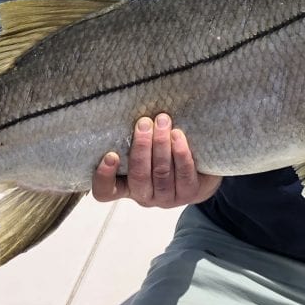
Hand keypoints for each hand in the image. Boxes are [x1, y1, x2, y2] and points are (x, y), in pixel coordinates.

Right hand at [91, 113, 221, 206]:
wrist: (200, 171)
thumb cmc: (164, 153)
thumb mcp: (145, 148)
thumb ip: (133, 138)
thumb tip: (128, 106)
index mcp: (126, 186)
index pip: (105, 192)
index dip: (104, 177)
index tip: (111, 154)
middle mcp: (144, 196)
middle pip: (139, 177)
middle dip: (141, 148)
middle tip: (144, 123)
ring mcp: (167, 198)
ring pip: (161, 174)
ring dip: (161, 145)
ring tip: (162, 122)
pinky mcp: (190, 194)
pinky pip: (184, 175)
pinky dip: (180, 153)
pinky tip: (177, 136)